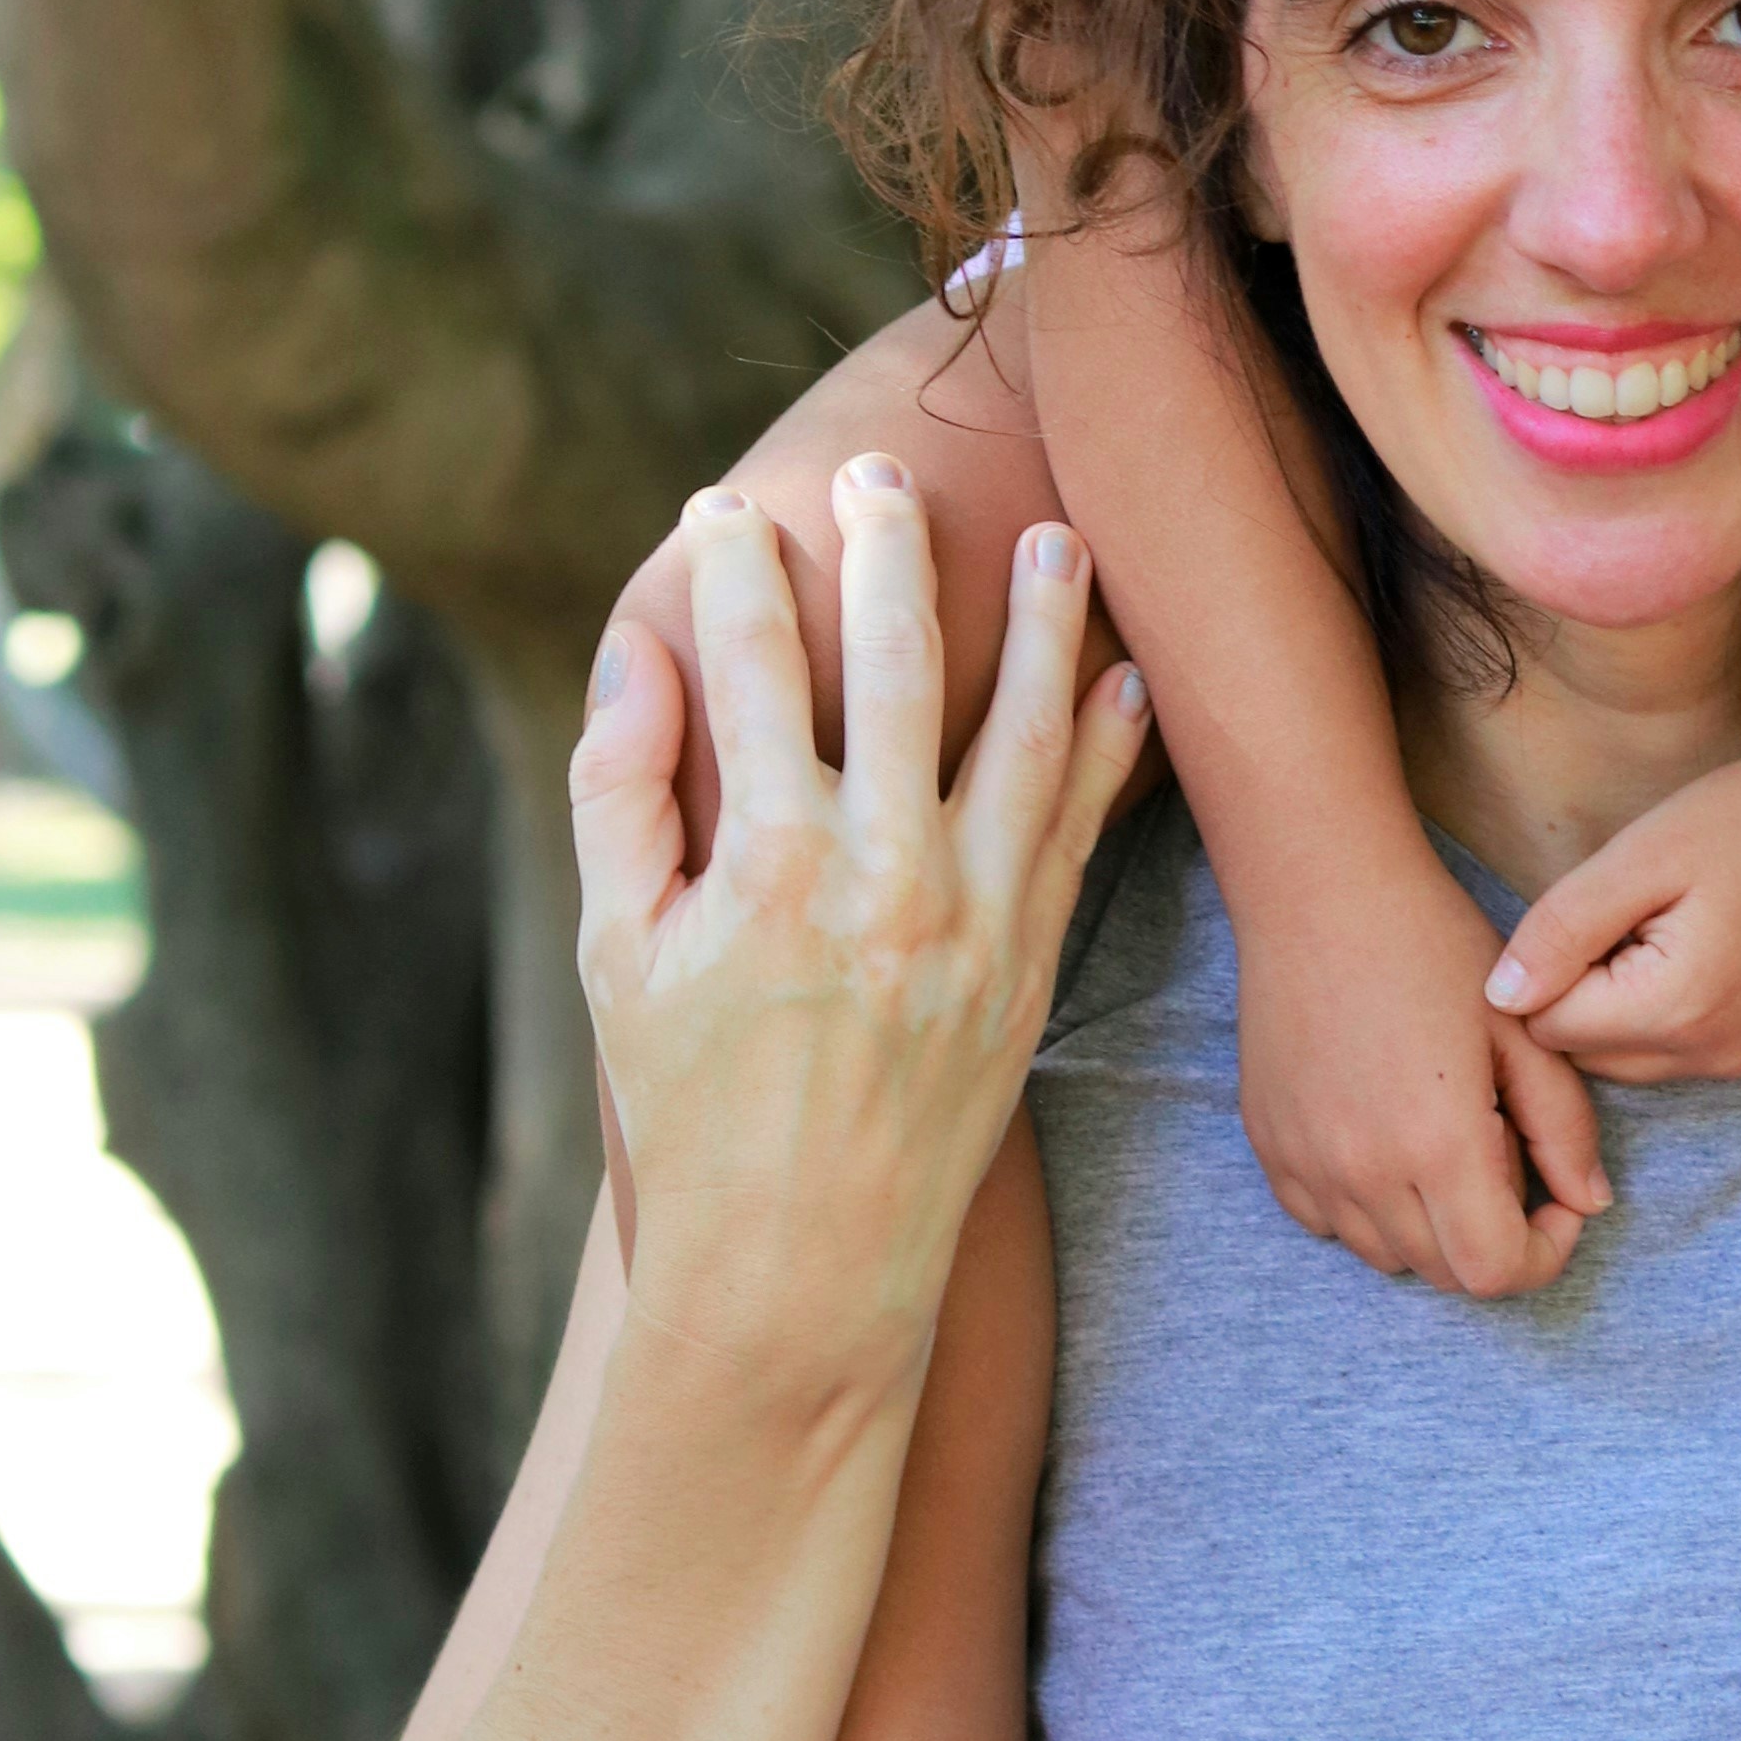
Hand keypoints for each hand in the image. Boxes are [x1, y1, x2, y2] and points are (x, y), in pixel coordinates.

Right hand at [569, 465, 1152, 1402]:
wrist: (801, 1270)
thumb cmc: (688, 1112)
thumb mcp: (618, 955)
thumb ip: (622, 793)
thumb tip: (640, 651)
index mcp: (767, 865)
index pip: (756, 668)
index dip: (740, 573)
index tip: (728, 507)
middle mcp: (886, 877)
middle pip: (902, 664)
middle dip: (890, 551)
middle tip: (882, 471)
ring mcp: (975, 918)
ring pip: (1024, 730)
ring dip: (1043, 622)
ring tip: (1057, 535)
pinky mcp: (1032, 964)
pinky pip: (1084, 828)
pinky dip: (1107, 746)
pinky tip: (1122, 677)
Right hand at [1232, 823, 1610, 1298]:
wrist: (1320, 892)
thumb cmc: (1432, 945)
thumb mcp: (1523, 1031)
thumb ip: (1565, 1127)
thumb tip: (1590, 1202)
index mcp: (1437, 1145)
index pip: (1495, 1272)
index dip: (1544, 1252)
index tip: (1557, 1200)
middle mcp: (1363, 1172)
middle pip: (1444, 1273)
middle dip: (1494, 1239)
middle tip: (1508, 1157)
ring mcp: (1306, 1164)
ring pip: (1384, 1255)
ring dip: (1431, 1227)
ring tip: (1447, 1144)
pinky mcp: (1269, 1146)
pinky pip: (1326, 1221)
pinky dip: (1368, 1207)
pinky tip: (1387, 1138)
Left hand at [1480, 736, 1740, 1083]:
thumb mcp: (1638, 858)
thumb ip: (1560, 930)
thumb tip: (1498, 997)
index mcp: (1675, 1009)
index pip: (1551, 1027)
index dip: (1552, 966)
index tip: (1591, 911)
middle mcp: (1718, 1056)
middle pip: (1591, 1056)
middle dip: (1586, 997)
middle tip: (1629, 917)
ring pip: (1638, 1062)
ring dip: (1629, 1012)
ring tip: (1669, 929)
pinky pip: (1689, 1057)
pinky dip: (1677, 1018)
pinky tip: (1708, 948)